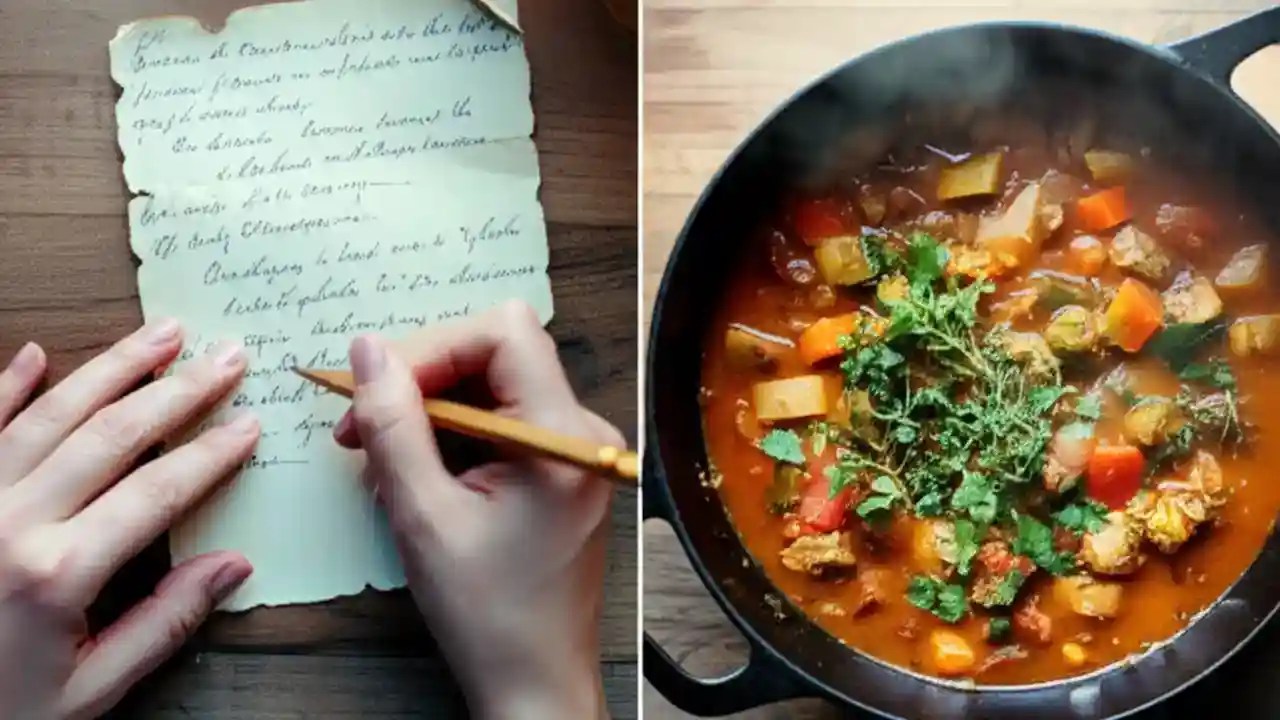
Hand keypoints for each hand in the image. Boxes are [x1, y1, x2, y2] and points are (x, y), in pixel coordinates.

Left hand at [0, 321, 258, 718]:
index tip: (248, 424)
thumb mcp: (87, 692)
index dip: (209, 455)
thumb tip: (232, 566)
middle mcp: (10, 523)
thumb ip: (161, 626)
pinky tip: (36, 354)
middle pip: (111, 436)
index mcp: (56, 573)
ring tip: (161, 334)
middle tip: (225, 357)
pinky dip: (5, 386)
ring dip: (112, 368)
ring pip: (49, 415)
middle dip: (178, 391)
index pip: (156, 493)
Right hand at [333, 301, 619, 719]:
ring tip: (382, 462)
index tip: (378, 391)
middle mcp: (582, 430)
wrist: (535, 684)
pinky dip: (452, 437)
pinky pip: (501, 422)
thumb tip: (366, 349)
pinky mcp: (559, 469)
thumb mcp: (424, 516)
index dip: (433, 347)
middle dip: (422, 378)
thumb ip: (393, 425)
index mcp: (563, 435)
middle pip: (497, 352)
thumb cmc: (487, 614)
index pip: (504, 332)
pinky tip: (416, 477)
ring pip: (493, 386)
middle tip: (359, 427)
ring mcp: (574, 449)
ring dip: (430, 410)